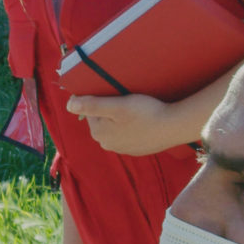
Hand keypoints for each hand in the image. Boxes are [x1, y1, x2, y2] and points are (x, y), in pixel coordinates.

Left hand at [65, 93, 190, 155]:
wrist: (174, 127)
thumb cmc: (145, 113)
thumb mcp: (117, 105)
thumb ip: (92, 105)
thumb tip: (68, 105)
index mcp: (99, 133)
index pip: (91, 111)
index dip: (101, 99)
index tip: (116, 94)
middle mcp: (107, 144)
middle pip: (103, 119)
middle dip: (111, 109)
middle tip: (127, 100)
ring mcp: (123, 149)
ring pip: (116, 127)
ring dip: (122, 118)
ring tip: (137, 110)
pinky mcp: (137, 150)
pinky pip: (129, 134)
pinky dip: (133, 127)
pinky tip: (144, 120)